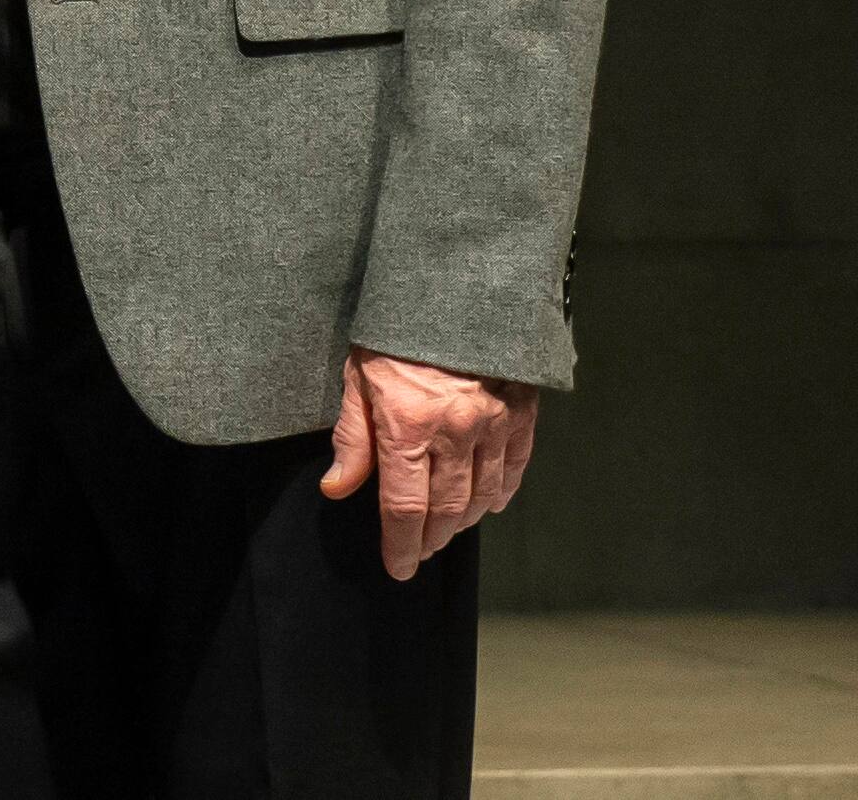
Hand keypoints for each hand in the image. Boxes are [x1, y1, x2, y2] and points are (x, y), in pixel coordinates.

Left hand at [320, 349, 538, 579]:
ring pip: (482, 495)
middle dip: (431, 538)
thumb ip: (351, 437)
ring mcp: (493, 425)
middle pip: (446, 509)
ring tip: (446, 530)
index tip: (397, 567)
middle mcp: (454, 433)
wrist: (457, 289)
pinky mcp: (520, 414)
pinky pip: (513, 468)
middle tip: (420, 551)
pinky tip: (488, 504)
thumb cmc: (396, 331)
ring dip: (462, 520)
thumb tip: (337, 488)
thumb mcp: (356, 376)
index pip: (404, 506)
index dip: (401, 544)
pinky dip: (500, 492)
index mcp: (407, 426)